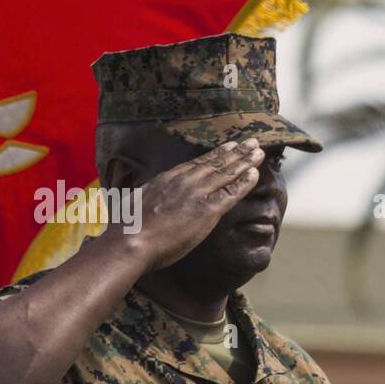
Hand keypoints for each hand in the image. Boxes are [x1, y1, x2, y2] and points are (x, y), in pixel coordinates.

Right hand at [125, 139, 265, 269]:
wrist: (128, 241)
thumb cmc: (125, 230)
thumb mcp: (133, 204)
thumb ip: (146, 199)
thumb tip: (141, 203)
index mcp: (166, 179)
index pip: (196, 163)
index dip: (215, 154)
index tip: (228, 146)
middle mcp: (183, 182)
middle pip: (215, 163)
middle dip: (236, 151)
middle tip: (252, 141)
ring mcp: (195, 194)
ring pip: (225, 173)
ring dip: (245, 161)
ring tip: (259, 151)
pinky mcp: (206, 210)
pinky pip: (230, 193)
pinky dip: (244, 182)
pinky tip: (255, 174)